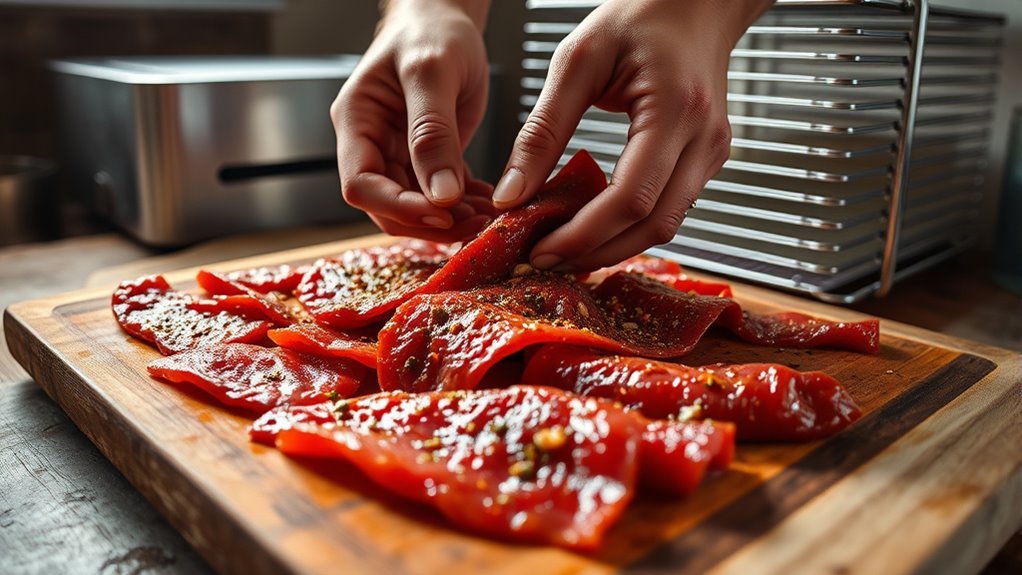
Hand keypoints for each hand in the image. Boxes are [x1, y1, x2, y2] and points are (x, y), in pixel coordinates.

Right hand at [331, 0, 494, 241]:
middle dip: (431, 221)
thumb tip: (440, 195)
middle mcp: (373, 144)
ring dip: (452, 218)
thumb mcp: (432, 73)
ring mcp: (399, 154)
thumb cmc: (431, 31)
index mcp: (357, 123)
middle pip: (389, 207)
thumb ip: (433, 133)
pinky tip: (488, 202)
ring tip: (489, 216)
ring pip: (417, 207)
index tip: (441, 214)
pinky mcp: (428, 159)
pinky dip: (464, 204)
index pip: (361, 185)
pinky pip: (440, 195)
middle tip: (477, 223)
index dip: (398, 208)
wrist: (445, 17)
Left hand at [493, 0, 771, 270]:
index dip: (584, 235)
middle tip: (544, 261)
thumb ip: (542, 131)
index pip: (631, 198)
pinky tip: (592, 225)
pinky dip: (629, 226)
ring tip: (563, 249)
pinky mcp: (708, 159)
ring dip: (613, 246)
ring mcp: (713, 153)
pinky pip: (670, 209)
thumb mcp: (576, 62)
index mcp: (674, 110)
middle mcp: (705, 140)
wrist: (695, 3)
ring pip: (665, 226)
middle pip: (653, 226)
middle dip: (596, 252)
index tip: (540, 250)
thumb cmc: (635, 18)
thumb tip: (511, 196)